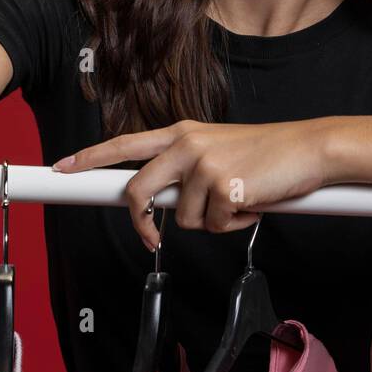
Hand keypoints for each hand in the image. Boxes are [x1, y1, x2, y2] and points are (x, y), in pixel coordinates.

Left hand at [52, 118, 333, 249]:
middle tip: (152, 238)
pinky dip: (235, 225)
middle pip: (137, 191)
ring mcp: (204, 165)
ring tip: (240, 200)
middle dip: (142, 222)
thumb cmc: (267, 154)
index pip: (125, 145)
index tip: (61, 168)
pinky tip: (253, 203)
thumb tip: (162, 206)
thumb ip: (185, 169)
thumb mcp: (217, 151)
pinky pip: (215, 227)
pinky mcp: (225, 188)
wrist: (309, 148)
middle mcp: (186, 144)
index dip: (90, 158)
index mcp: (181, 133)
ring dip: (212, 220)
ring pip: (184, 220)